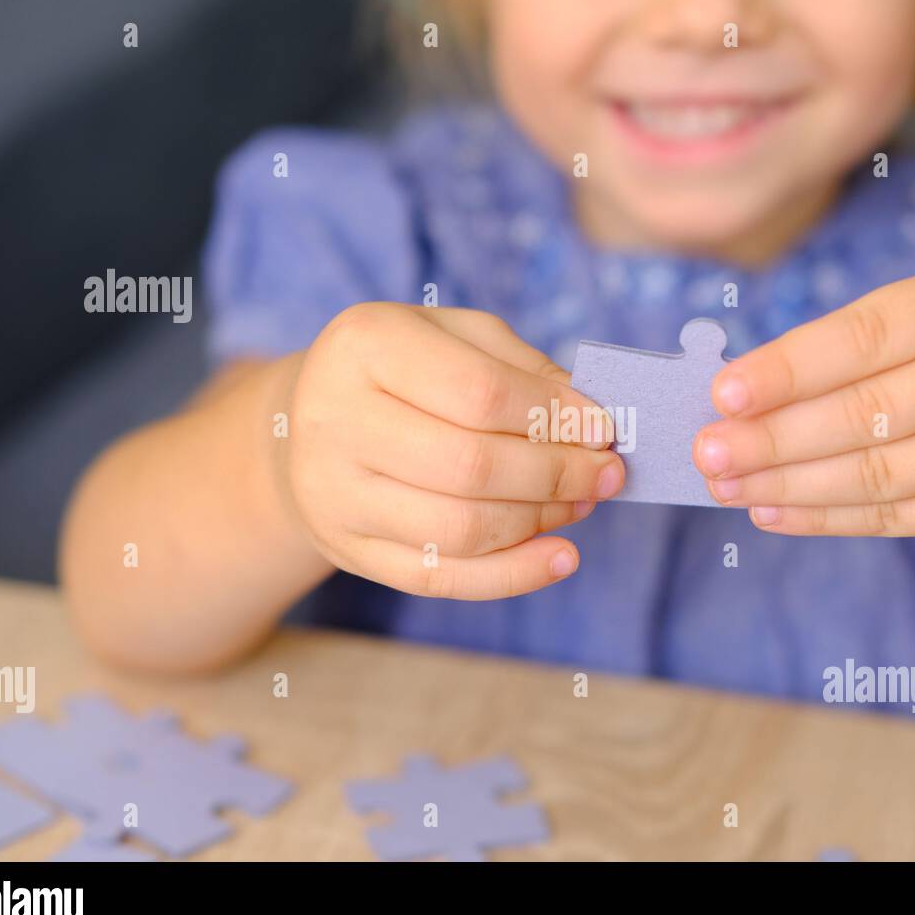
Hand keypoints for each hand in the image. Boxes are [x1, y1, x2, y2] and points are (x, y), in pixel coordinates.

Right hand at [280, 303, 622, 597]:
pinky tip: (561, 558)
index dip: (554, 416)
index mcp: (365, 345)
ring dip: (540, 522)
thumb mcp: (453, 336)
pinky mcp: (347, 548)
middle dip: (557, 475)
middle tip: (606, 474)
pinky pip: (440, 577)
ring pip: (459, 529)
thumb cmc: (402, 370)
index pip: (480, 392)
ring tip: (582, 504)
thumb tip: (590, 421)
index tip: (603, 429)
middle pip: (471, 467)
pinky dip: (512, 576)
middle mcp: (335, 420)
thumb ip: (521, 367)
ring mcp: (333, 493)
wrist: (308, 420)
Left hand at [693, 259, 914, 546]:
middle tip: (707, 451)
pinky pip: (895, 516)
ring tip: (726, 483)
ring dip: (787, 484)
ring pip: (876, 474)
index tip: (723, 394)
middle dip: (772, 437)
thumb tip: (742, 392)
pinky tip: (771, 509)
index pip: (869, 337)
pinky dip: (823, 517)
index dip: (789, 369)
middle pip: (868, 414)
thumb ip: (858, 342)